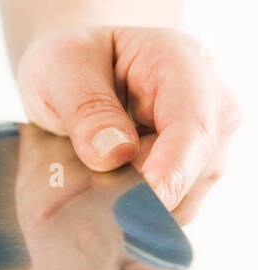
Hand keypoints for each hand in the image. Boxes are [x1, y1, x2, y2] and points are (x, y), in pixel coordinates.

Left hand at [16, 26, 240, 223]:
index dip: (172, 169)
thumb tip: (114, 154)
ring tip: (86, 174)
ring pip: (184, 197)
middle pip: (193, 169)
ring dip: (133, 200)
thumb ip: (85, 107)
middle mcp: (210, 103)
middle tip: (84, 187)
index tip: (145, 199)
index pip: (193, 125)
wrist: (73, 73)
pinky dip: (135, 207)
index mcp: (181, 62)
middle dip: (140, 190)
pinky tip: (103, 185)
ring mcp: (207, 142)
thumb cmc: (70, 62)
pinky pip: (171, 207)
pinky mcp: (193, 173)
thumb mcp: (59, 67)